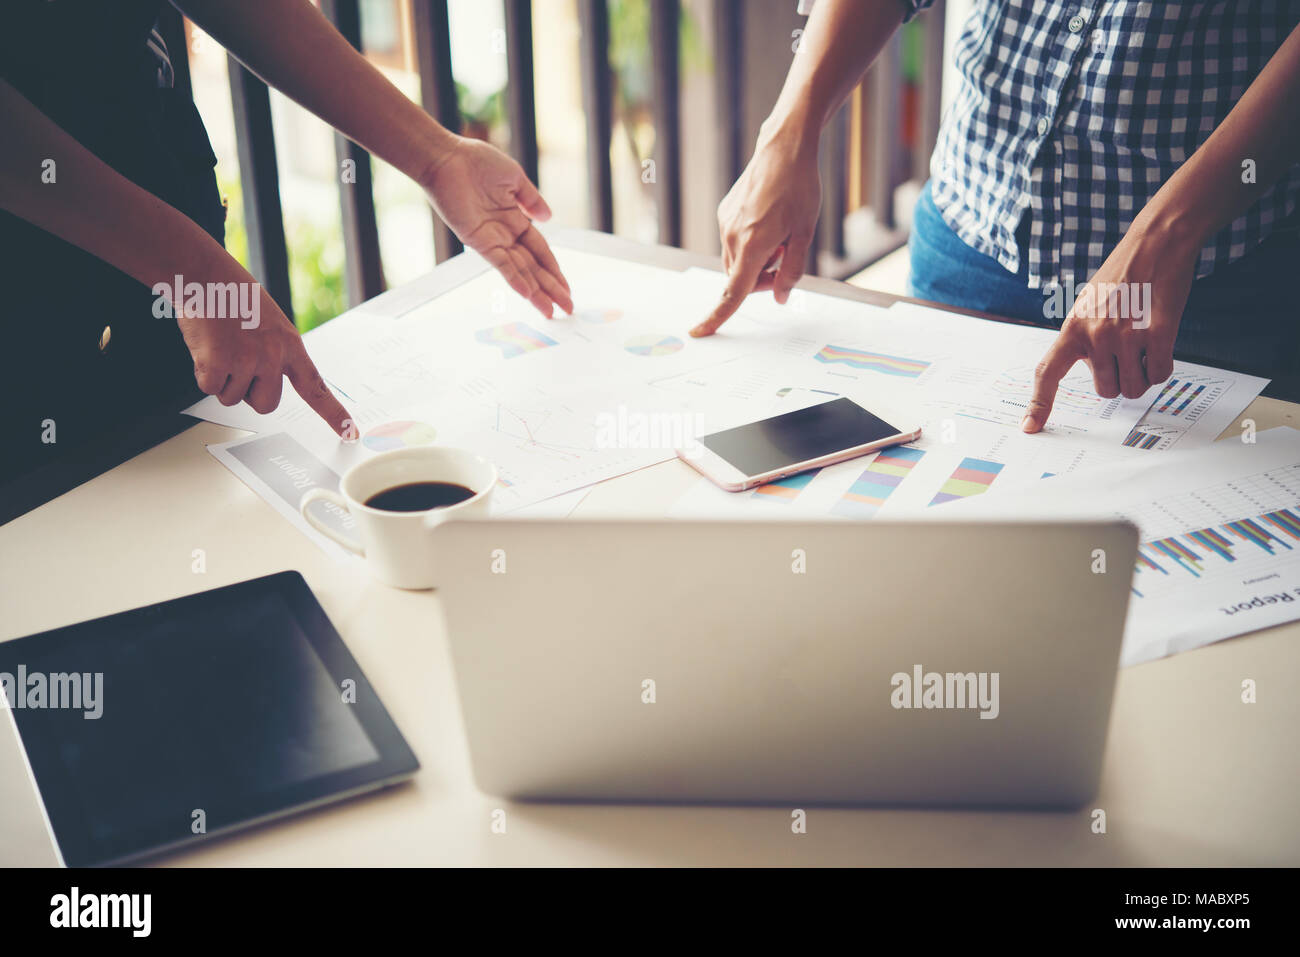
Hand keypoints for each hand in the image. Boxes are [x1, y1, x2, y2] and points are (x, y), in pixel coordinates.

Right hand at [177, 285, 354, 437]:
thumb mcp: (272, 324)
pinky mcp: (218, 364)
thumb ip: (277, 353)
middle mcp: (273, 357)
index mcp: (290, 346)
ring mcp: (246, 361)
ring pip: (233, 398)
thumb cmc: (236, 298)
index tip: (350, 433)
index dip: (334, 414)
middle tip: (237, 363)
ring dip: (222, 379)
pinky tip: (206, 346)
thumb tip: (265, 383)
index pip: (316, 388)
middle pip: (266, 405)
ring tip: (220, 346)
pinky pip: (210, 388)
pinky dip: (203, 372)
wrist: (205, 275)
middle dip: (249, 393)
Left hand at [422, 135, 571, 317]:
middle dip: (551, 288)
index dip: (554, 269)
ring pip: (521, 271)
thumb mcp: (514, 178)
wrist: (447, 159)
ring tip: (551, 311)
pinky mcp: (479, 241)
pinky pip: (501, 264)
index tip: (566, 287)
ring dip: (537, 292)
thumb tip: (549, 218)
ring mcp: (492, 240)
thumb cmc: (476, 162)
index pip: (540, 251)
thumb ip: (532, 200)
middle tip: (568, 308)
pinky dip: (515, 279)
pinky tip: (529, 294)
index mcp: (516, 219)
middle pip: (534, 267)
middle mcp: (505, 235)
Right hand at [691, 124, 820, 336]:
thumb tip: (779, 298)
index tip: (700, 332)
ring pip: (737, 261)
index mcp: (753, 246)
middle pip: (739, 279)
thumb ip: (791, 272)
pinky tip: (769, 222)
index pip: (732, 293)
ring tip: (781, 236)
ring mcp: (726, 224)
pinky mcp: (725, 213)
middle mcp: (733, 237)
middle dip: (760, 280)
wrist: (784, 149)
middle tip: (785, 259)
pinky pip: (734, 242)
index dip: (717, 317)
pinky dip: (750, 244)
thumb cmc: (800, 189)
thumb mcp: (805, 234)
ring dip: (756, 261)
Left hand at [1022, 217, 1198, 431]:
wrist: (1155, 245)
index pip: (1047, 373)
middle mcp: (1095, 336)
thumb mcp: (1087, 305)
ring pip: (1133, 387)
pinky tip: (1162, 345)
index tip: (1029, 427)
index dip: (1039, 403)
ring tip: (1144, 344)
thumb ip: (1083, 338)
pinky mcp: (1157, 334)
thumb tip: (1092, 369)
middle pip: (1106, 391)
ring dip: (1143, 375)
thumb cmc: (1123, 275)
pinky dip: (1163, 367)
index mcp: (1072, 329)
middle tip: (1128, 352)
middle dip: (1120, 378)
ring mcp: (1125, 336)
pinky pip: (1159, 375)